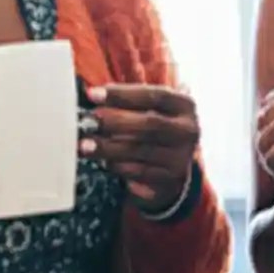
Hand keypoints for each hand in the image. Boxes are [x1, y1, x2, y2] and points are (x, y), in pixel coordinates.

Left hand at [81, 84, 199, 211]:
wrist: (174, 164)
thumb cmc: (156, 128)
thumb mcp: (152, 109)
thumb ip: (128, 101)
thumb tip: (93, 95)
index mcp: (184, 105)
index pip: (153, 95)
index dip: (122, 94)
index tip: (93, 94)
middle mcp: (188, 130)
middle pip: (150, 124)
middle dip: (116, 121)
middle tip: (90, 121)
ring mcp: (181, 156)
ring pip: (141, 150)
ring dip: (109, 148)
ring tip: (85, 145)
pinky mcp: (170, 178)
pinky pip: (138, 171)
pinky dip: (117, 165)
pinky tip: (102, 161)